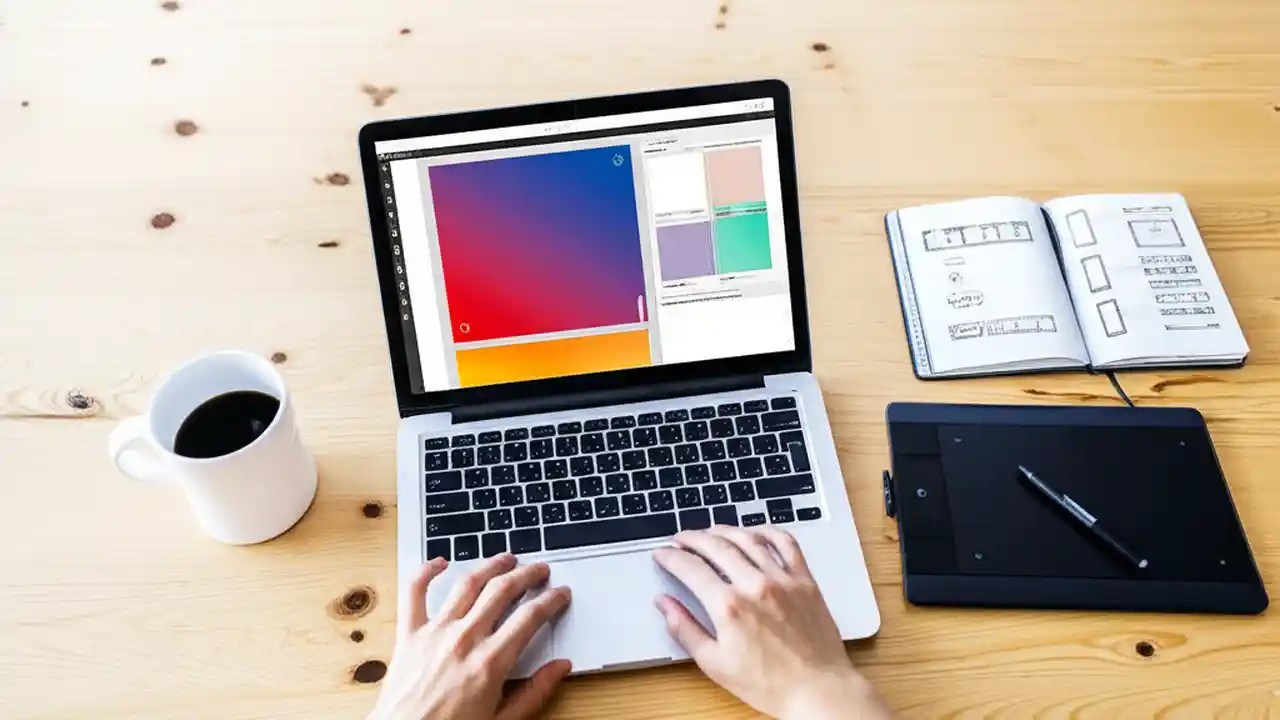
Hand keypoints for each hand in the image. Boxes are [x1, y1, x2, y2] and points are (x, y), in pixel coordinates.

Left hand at [369, 554, 572, 719]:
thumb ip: (534, 693)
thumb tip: (560, 668)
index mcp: (490, 663)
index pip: (530, 617)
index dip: (551, 600)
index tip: (560, 594)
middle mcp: (464, 640)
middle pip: (503, 591)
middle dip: (527, 575)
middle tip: (539, 569)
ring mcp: (435, 632)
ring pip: (467, 583)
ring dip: (490, 565)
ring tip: (505, 558)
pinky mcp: (409, 634)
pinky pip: (415, 592)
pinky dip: (426, 571)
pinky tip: (440, 562)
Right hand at [653, 527, 890, 719]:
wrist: (817, 690)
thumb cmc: (769, 684)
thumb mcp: (714, 664)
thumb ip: (685, 629)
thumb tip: (665, 604)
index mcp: (728, 607)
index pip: (690, 568)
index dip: (671, 556)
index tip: (663, 554)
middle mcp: (755, 586)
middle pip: (716, 546)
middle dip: (692, 538)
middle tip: (680, 538)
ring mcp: (782, 580)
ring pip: (747, 539)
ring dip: (724, 530)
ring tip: (710, 531)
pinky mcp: (804, 581)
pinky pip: (786, 543)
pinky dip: (768, 531)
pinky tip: (755, 532)